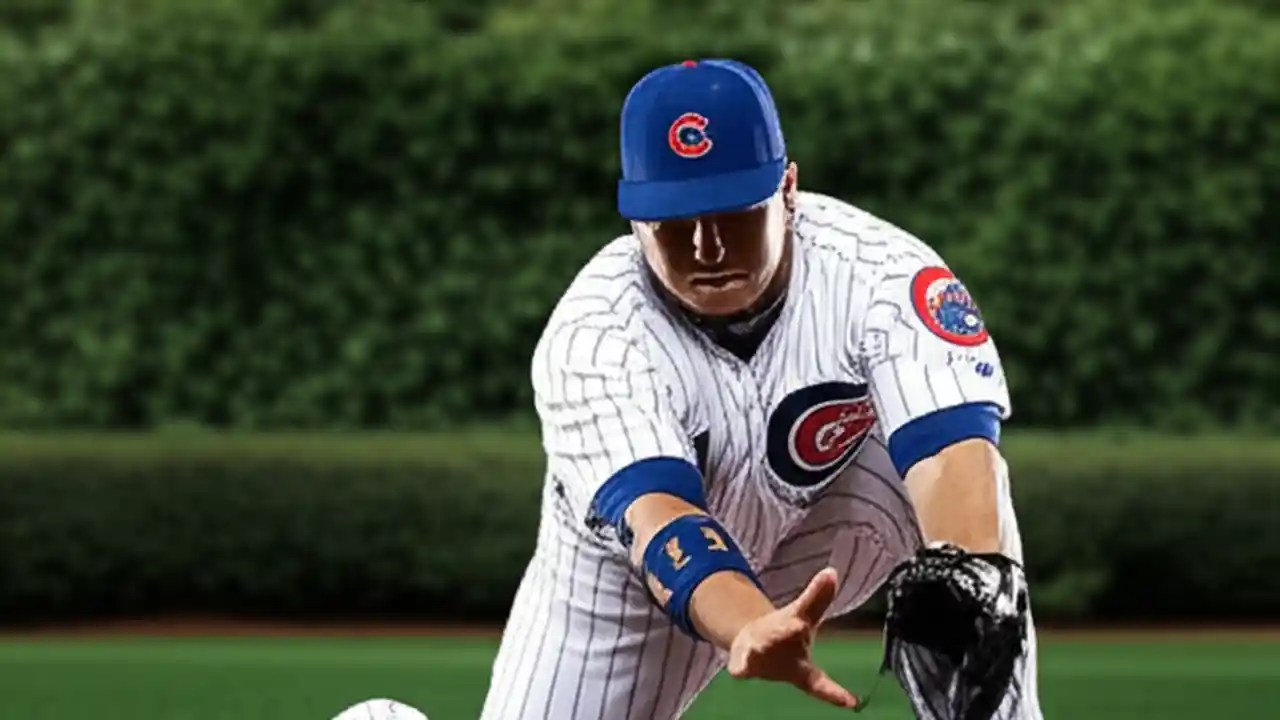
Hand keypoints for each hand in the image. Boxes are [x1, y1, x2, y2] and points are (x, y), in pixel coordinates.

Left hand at [726, 567, 858, 709]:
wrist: (752, 646)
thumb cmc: (786, 633)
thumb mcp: (804, 616)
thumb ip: (817, 598)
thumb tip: (831, 572)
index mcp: (804, 664)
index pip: (822, 681)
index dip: (836, 692)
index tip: (852, 703)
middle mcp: (785, 665)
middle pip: (789, 644)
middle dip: (790, 633)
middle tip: (798, 624)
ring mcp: (763, 664)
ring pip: (762, 653)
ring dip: (761, 648)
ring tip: (757, 643)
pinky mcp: (743, 664)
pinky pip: (740, 666)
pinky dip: (739, 668)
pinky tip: (736, 671)